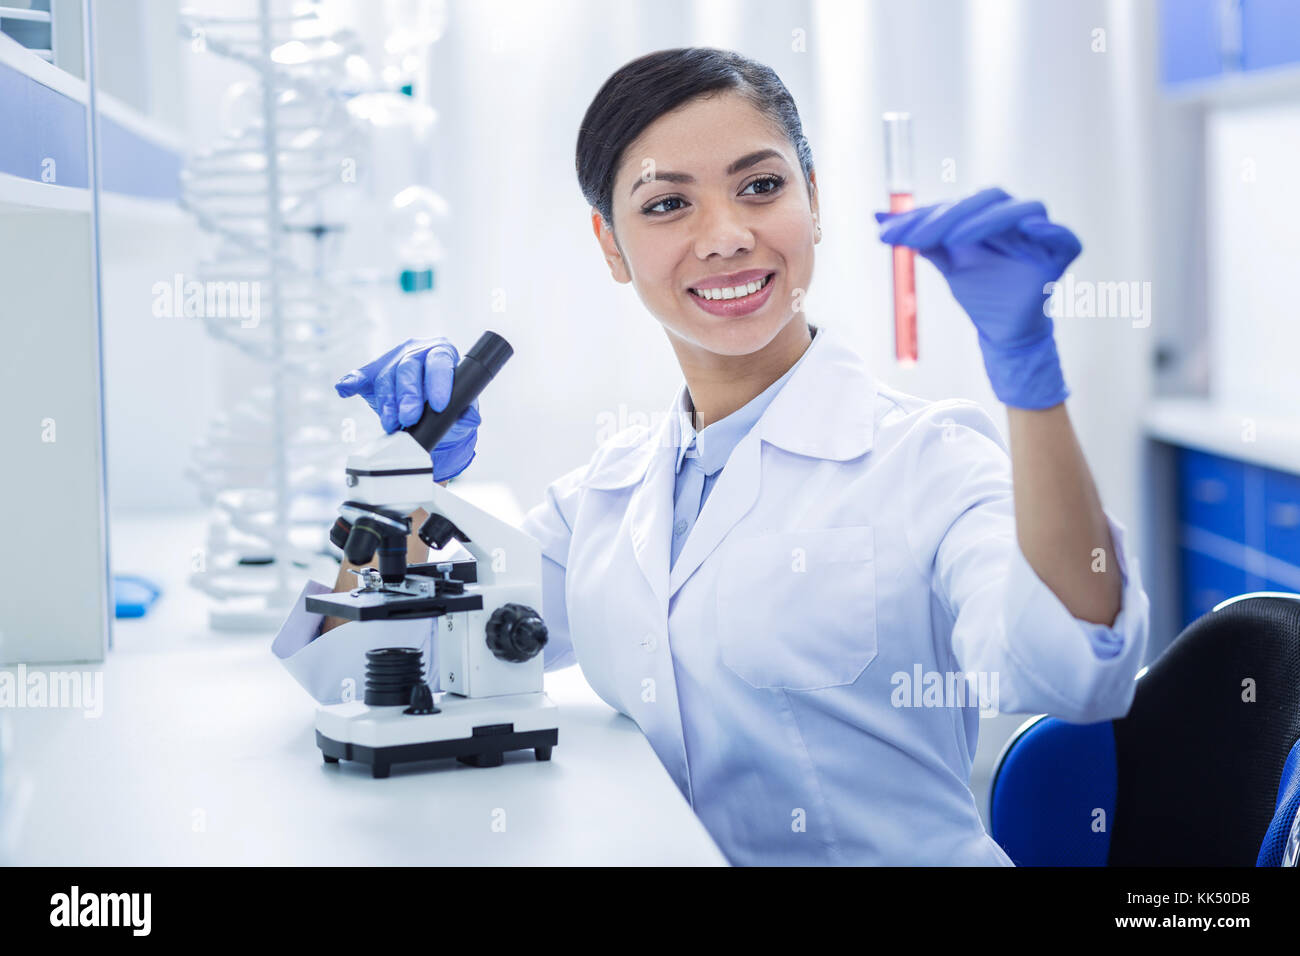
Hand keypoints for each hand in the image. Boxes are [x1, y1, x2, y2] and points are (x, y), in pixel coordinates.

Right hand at [335, 337, 480, 481]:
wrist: (430, 409)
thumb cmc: (449, 403)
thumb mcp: (463, 407)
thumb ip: (466, 410)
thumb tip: (471, 416)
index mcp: (442, 353)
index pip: (440, 362)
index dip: (438, 383)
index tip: (438, 405)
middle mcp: (417, 352)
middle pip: (409, 369)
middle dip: (408, 396)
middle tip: (409, 418)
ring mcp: (393, 361)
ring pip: (387, 378)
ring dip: (388, 403)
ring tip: (392, 425)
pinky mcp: (373, 374)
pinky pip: (362, 376)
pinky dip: (352, 382)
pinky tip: (345, 388)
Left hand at [876, 186, 1081, 408]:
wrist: (1001, 329)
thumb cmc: (979, 290)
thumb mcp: (945, 262)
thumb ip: (920, 238)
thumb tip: (879, 216)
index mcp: (988, 214)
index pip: (957, 204)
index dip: (924, 216)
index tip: (888, 234)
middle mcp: (1014, 217)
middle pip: (987, 200)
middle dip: (948, 216)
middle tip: (915, 238)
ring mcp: (1040, 234)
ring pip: (1022, 211)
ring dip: (985, 221)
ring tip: (954, 239)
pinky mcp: (1060, 256)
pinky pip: (1064, 238)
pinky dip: (1048, 231)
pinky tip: (1028, 230)